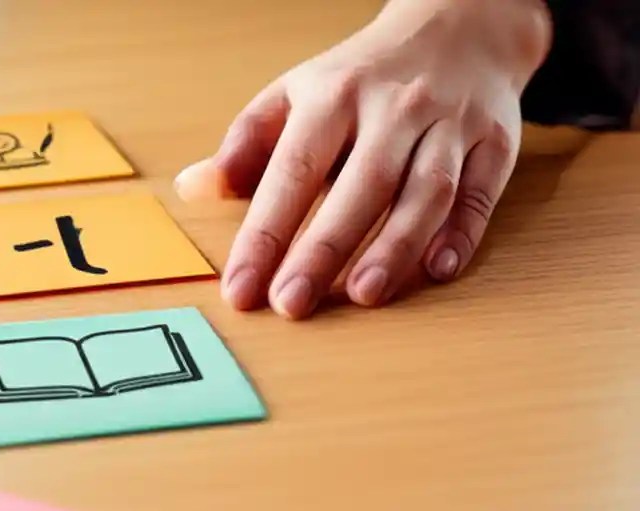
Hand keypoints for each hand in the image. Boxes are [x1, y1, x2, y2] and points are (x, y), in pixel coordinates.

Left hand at [175, 0, 551, 318]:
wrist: (459, 25)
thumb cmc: (360, 77)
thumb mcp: (293, 95)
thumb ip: (244, 146)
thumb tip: (192, 189)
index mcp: (333, 96)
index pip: (292, 172)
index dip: (264, 234)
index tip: (240, 289)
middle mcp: (394, 108)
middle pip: (361, 184)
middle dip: (324, 249)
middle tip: (292, 304)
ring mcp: (450, 123)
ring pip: (427, 190)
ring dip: (396, 247)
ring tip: (364, 296)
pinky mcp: (497, 140)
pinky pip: (481, 191)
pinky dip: (463, 233)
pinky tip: (437, 271)